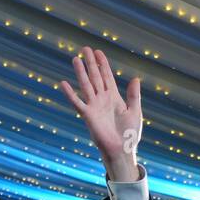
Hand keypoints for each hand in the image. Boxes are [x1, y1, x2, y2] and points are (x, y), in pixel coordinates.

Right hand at [60, 46, 142, 181]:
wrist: (121, 150)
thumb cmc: (129, 134)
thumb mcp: (135, 112)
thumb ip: (134, 95)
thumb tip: (136, 78)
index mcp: (114, 97)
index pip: (107, 76)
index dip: (102, 64)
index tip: (98, 52)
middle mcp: (102, 99)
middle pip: (95, 77)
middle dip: (90, 63)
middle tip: (85, 49)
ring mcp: (94, 106)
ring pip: (86, 85)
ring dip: (81, 72)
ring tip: (75, 58)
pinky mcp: (88, 116)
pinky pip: (77, 102)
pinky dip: (70, 94)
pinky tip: (63, 84)